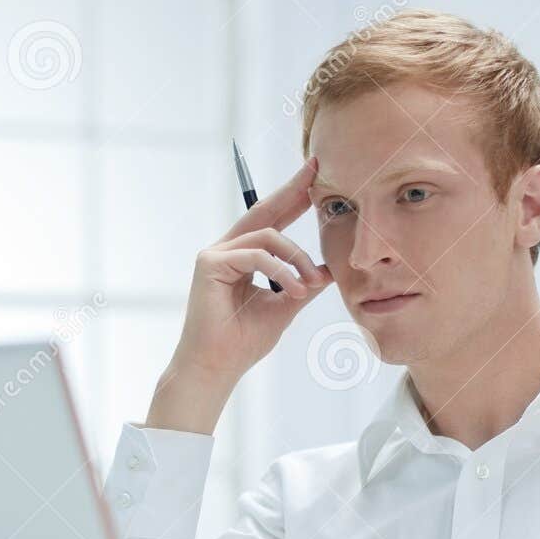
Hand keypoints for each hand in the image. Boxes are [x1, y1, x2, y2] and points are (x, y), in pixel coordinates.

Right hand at [147, 157, 333, 433]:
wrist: (218, 367)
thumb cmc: (244, 342)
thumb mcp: (285, 306)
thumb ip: (304, 283)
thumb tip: (330, 268)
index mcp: (242, 257)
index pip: (272, 221)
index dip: (294, 198)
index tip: (316, 178)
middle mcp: (226, 250)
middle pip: (265, 211)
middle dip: (293, 190)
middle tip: (316, 171)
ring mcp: (215, 254)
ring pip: (269, 237)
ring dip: (297, 260)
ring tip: (310, 285)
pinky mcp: (210, 263)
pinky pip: (256, 255)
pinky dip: (280, 271)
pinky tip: (293, 291)